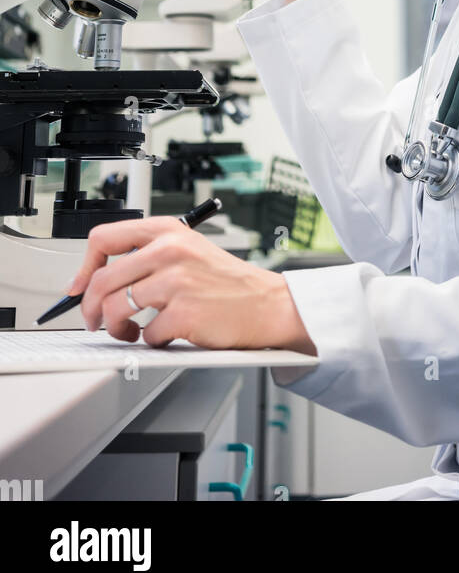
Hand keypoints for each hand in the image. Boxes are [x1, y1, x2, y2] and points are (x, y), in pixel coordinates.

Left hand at [66, 216, 316, 352]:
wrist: (266, 303)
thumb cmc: (227, 281)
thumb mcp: (188, 249)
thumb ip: (148, 255)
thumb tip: (99, 278)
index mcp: (167, 231)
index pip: (104, 238)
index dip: (84, 267)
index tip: (78, 286)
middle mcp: (169, 251)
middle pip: (102, 280)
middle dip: (89, 308)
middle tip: (95, 320)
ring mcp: (176, 282)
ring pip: (115, 309)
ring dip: (116, 328)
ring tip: (130, 332)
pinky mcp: (184, 313)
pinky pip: (145, 334)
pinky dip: (150, 341)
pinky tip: (166, 335)